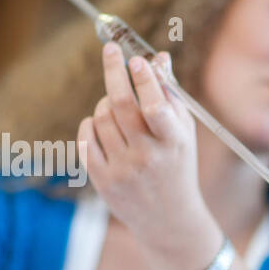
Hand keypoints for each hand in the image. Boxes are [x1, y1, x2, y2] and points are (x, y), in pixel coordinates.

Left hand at [78, 44, 210, 258]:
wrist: (169, 219)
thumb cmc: (177, 166)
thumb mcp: (183, 133)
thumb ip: (171, 95)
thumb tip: (159, 57)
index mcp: (173, 143)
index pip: (154, 104)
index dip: (143, 77)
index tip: (135, 58)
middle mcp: (148, 156)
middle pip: (120, 103)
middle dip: (114, 70)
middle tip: (111, 50)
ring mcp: (123, 169)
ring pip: (101, 116)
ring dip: (105, 103)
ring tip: (116, 108)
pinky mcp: (103, 180)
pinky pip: (85, 137)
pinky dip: (89, 124)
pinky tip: (100, 126)